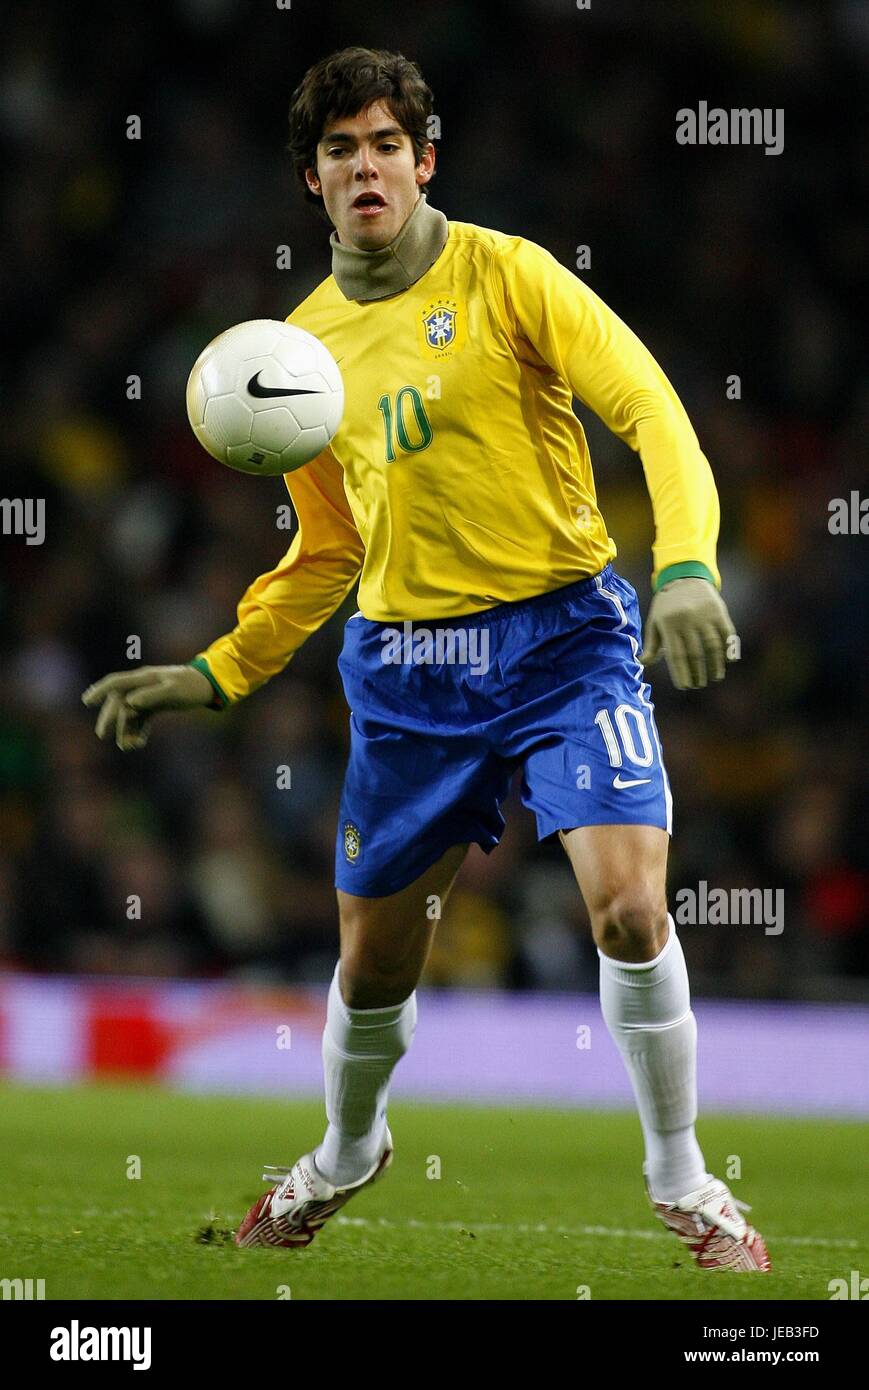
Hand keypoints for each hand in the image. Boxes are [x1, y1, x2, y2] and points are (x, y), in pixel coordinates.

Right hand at [81, 665, 214, 749]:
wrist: (208, 685)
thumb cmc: (191, 686)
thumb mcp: (173, 691)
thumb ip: (152, 696)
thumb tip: (130, 702)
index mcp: (144, 678)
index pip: (117, 683)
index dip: (100, 690)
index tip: (87, 701)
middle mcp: (143, 685)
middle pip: (119, 701)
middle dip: (110, 718)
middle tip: (102, 735)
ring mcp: (148, 694)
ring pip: (130, 712)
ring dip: (126, 729)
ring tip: (128, 746)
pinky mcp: (155, 703)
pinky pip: (141, 717)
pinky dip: (138, 729)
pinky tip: (139, 742)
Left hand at [640, 578, 737, 689]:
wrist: (684, 578)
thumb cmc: (666, 605)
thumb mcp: (654, 621)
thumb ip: (651, 643)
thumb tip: (643, 663)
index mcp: (669, 625)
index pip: (676, 655)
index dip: (681, 673)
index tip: (684, 687)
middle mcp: (686, 620)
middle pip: (694, 654)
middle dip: (697, 673)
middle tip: (698, 685)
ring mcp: (704, 615)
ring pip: (712, 646)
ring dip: (715, 665)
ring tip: (714, 677)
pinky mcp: (718, 611)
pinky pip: (726, 633)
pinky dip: (729, 648)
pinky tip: (728, 661)